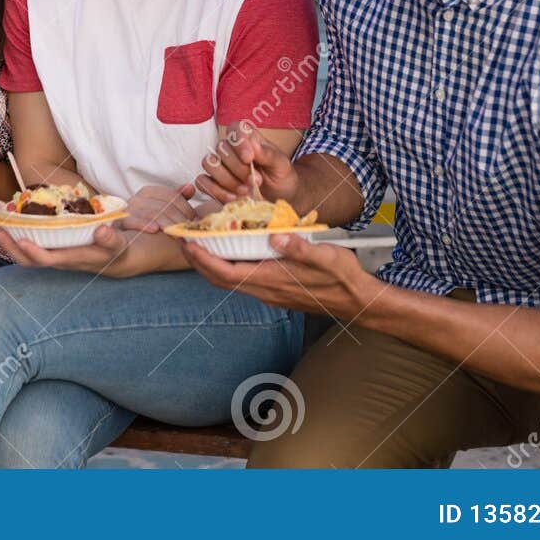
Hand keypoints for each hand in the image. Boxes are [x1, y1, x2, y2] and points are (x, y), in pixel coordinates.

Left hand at [0, 225, 143, 277]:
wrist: (112, 259)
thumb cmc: (114, 250)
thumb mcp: (117, 245)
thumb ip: (110, 239)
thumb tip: (101, 231)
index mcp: (71, 259)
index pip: (49, 260)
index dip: (35, 252)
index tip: (23, 240)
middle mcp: (57, 258)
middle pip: (27, 260)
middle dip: (10, 246)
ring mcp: (51, 253)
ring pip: (22, 253)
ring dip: (6, 240)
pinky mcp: (48, 247)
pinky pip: (26, 243)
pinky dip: (13, 234)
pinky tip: (5, 220)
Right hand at [121, 183, 196, 232]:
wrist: (125, 242)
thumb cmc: (148, 225)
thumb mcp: (164, 211)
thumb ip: (177, 199)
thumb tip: (190, 188)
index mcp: (148, 192)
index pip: (172, 196)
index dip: (186, 209)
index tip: (195, 221)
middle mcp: (137, 198)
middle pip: (164, 205)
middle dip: (180, 219)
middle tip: (189, 230)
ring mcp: (128, 210)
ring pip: (153, 213)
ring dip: (167, 224)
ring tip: (178, 233)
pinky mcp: (120, 222)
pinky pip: (133, 220)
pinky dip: (144, 224)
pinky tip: (155, 229)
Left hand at [181, 234, 382, 321]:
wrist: (357, 301)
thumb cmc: (343, 278)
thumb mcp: (327, 257)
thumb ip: (301, 248)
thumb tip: (276, 237)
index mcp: (273, 279)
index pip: (227, 272)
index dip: (204, 259)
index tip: (188, 243)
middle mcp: (266, 290)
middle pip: (220, 279)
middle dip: (197, 261)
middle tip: (181, 238)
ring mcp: (269, 293)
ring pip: (229, 281)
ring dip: (209, 264)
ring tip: (197, 242)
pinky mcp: (274, 290)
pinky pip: (241, 280)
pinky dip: (225, 266)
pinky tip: (227, 251)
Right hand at [196, 122, 299, 204]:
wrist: (280, 197)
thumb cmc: (280, 176)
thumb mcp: (282, 165)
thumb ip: (269, 154)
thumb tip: (254, 146)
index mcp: (249, 138)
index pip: (235, 128)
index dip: (238, 141)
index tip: (249, 158)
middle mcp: (231, 149)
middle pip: (221, 148)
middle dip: (239, 168)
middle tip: (256, 181)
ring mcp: (220, 165)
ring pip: (210, 163)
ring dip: (227, 180)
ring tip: (246, 190)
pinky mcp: (213, 183)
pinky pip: (202, 181)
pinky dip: (216, 191)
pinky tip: (233, 198)